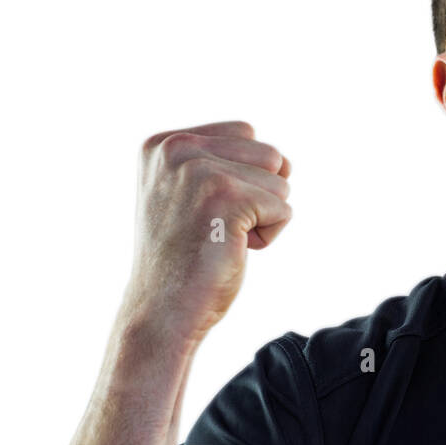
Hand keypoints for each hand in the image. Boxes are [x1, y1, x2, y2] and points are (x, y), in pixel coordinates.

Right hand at [124, 121, 291, 342]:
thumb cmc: (184, 260)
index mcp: (163, 143)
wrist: (161, 311)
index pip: (245, 133)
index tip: (207, 211)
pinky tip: (232, 250)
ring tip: (223, 239)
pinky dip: (269, 236)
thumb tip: (284, 160)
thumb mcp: (188, 196)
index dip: (245, 177)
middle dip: (260, 196)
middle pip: (269, 153)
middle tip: (217, 228)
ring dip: (265, 216)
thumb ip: (219, 164)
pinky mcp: (225, 196)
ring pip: (281, 180)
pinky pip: (283, 208)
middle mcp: (176, 148)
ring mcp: (199, 170)